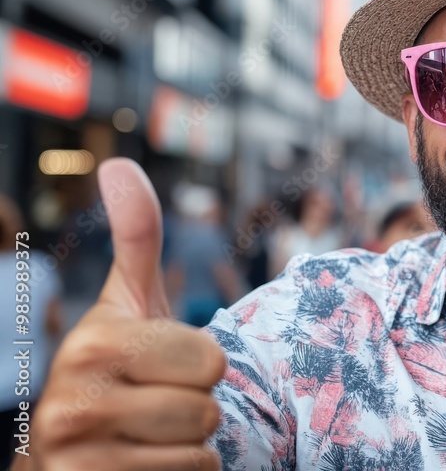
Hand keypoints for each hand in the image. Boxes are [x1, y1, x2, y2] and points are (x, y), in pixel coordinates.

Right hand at [22, 159, 225, 470]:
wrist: (72, 445)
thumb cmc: (118, 364)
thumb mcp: (130, 302)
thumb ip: (136, 238)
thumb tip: (119, 165)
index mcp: (95, 345)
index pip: (212, 361)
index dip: (202, 364)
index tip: (164, 365)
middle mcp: (76, 405)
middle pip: (208, 410)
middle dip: (196, 405)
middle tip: (159, 401)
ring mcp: (80, 461)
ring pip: (200, 454)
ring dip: (190, 445)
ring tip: (151, 433)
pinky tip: (144, 462)